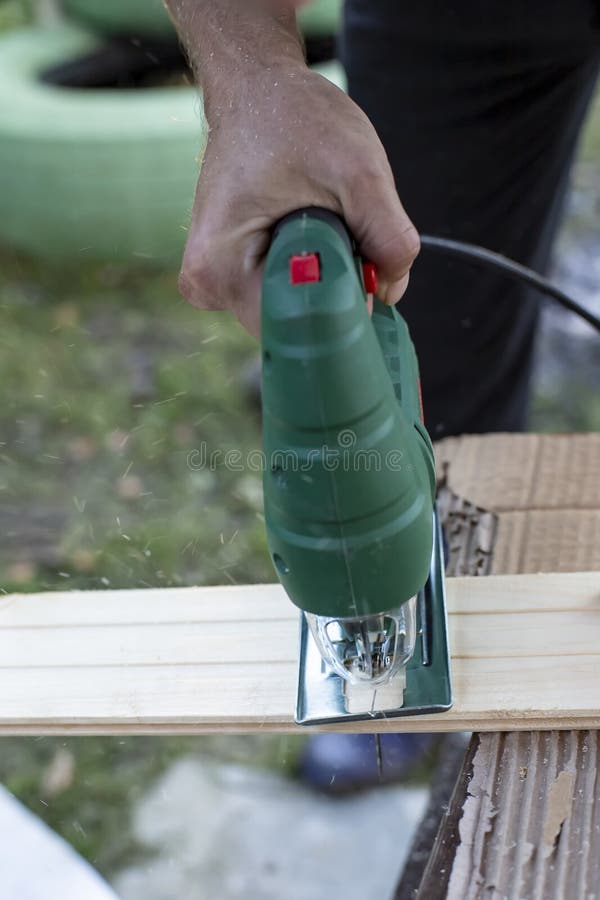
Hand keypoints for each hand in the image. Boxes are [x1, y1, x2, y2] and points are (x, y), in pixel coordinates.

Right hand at [179, 63, 419, 336]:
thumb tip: (391, 293)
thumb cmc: (296, 121)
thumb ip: (387, 237)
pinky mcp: (225, 275)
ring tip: (323, 224)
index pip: (293, 329)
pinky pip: (278, 295)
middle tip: (347, 236)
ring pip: (288, 311)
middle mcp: (206, 285)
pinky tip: (309, 233)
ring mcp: (212, 283)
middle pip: (291, 324)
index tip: (367, 279)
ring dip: (321, 280)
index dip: (341, 312)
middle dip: (332, 292)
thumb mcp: (359, 171)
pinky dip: (306, 274)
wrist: (256, 92)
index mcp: (220, 269)